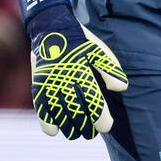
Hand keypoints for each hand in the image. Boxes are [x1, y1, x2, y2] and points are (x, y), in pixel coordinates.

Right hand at [18, 0, 127, 139]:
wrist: (50, 27)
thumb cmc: (80, 41)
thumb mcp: (99, 51)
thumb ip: (111, 69)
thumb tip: (122, 88)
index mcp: (82, 73)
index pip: (94, 103)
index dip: (101, 120)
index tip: (106, 126)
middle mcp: (65, 81)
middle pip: (78, 114)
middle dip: (87, 128)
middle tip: (92, 132)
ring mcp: (50, 85)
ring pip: (60, 116)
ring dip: (70, 129)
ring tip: (77, 132)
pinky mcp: (38, 87)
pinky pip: (41, 111)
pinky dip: (48, 124)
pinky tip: (55, 131)